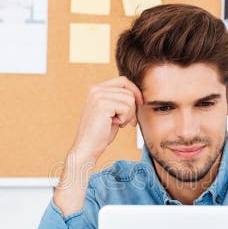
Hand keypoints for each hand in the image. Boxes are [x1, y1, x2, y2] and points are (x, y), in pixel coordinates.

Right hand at [53, 76, 142, 217]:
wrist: (87, 148)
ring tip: (117, 123)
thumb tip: (138, 96)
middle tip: (125, 122)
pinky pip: (126, 108)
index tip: (140, 102)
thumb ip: (120, 101)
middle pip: (128, 91)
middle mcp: (95, 89)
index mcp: (96, 89)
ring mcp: (98, 96)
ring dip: (128, 115)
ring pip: (129, 100)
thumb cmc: (100, 133)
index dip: (134, 90)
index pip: (122, 81)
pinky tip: (114, 125)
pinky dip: (125, 119)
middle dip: (132, 108)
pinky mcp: (102, 104)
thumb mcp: (112, 112)